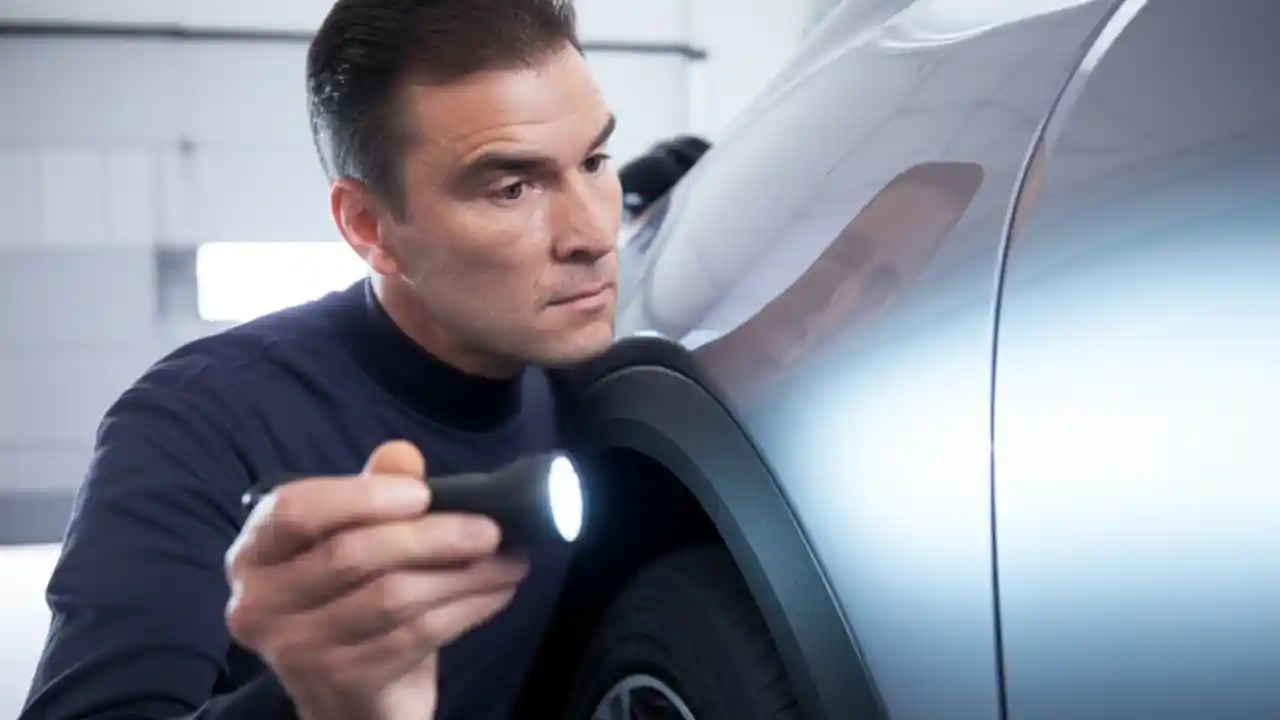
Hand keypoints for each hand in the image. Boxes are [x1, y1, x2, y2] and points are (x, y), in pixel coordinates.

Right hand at [224, 440, 528, 719]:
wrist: (352, 700)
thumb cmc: (354, 603)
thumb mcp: (359, 542)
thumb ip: (373, 494)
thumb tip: (401, 454)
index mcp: (254, 554)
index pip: (293, 510)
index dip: (362, 496)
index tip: (423, 493)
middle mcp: (260, 604)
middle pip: (352, 554)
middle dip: (433, 536)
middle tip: (491, 528)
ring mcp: (297, 650)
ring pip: (392, 596)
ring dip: (464, 574)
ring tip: (509, 558)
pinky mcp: (343, 683)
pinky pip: (418, 634)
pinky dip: (468, 608)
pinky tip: (498, 591)